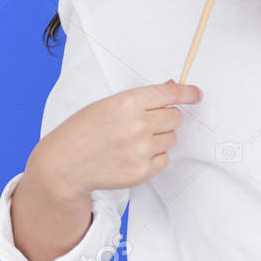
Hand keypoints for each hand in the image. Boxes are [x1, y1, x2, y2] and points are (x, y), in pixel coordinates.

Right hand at [26, 81, 201, 200]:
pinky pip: (165, 159)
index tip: (197, 95)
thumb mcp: (107, 105)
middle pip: (176, 117)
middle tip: (146, 124)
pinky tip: (133, 156)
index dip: (188, 93)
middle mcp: (138, 125)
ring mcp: (141, 150)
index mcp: (128, 102)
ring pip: (172, 138)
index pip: (171, 94)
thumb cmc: (83, 131)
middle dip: (166, 118)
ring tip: (133, 142)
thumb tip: (174, 88)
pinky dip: (154, 157)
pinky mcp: (142, 172)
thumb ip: (142, 98)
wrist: (63, 166)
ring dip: (160, 138)